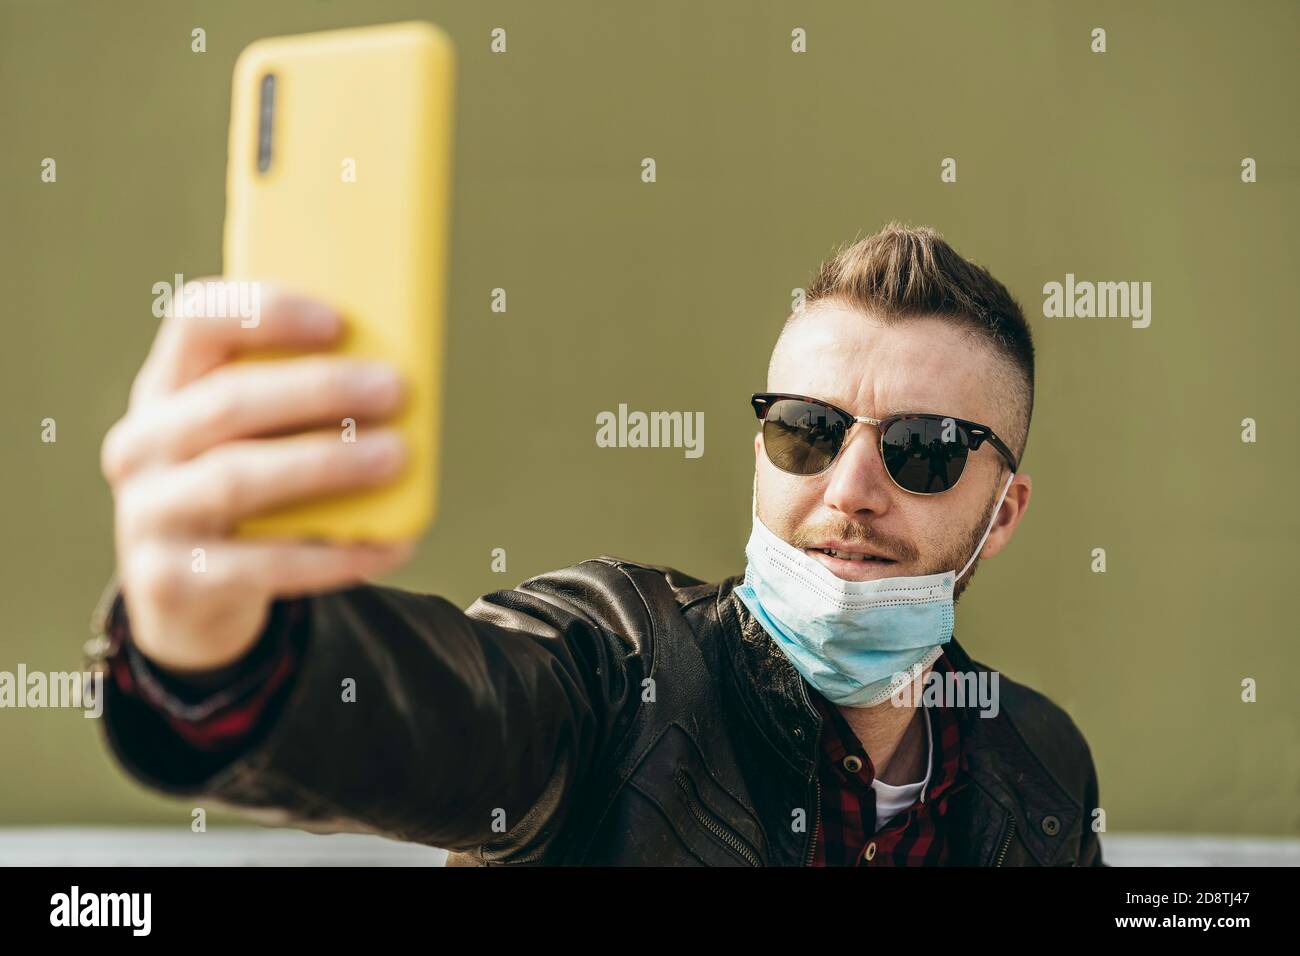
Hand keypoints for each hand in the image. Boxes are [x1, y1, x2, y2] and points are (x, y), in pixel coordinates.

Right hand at [101, 279, 415, 673]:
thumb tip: (396, 378)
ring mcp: (149, 515)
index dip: (265, 313)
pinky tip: (392, 542)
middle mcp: (143, 445)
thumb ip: (300, 402)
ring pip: (236, 478)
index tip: (337, 321)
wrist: (187, 601)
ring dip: (325, 463)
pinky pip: (264, 563)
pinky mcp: (172, 581)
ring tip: (396, 456)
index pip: (196, 322)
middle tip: (393, 388)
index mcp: (166, 388)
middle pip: (227, 401)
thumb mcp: (252, 436)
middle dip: (318, 390)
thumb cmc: (244, 490)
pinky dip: (335, 553)